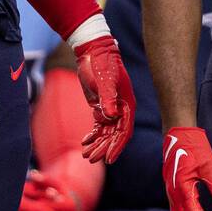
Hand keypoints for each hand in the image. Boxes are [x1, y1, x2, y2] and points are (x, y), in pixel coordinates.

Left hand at [73, 34, 135, 162]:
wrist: (93, 51)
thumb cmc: (102, 63)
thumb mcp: (104, 81)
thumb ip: (108, 98)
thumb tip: (111, 117)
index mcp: (126, 104)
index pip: (124, 130)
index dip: (117, 145)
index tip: (109, 159)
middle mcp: (121, 108)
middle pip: (114, 134)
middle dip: (104, 148)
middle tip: (92, 160)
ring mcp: (111, 108)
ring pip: (106, 132)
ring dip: (97, 144)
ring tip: (86, 156)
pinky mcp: (100, 106)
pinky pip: (99, 126)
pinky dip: (93, 134)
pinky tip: (85, 142)